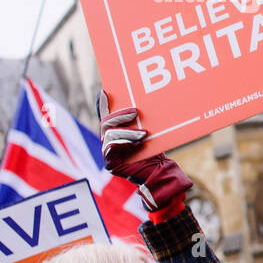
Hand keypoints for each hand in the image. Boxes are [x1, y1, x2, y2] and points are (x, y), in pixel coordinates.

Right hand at [97, 91, 191, 211]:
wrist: (159, 171)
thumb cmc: (154, 150)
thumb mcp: (148, 131)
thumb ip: (141, 120)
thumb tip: (141, 103)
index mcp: (115, 131)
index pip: (105, 114)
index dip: (102, 103)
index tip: (105, 91)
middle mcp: (108, 140)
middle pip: (106, 123)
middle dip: (120, 116)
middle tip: (135, 112)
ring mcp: (107, 152)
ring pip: (109, 134)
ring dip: (127, 132)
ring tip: (144, 134)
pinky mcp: (110, 163)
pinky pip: (111, 148)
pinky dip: (124, 143)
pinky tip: (137, 144)